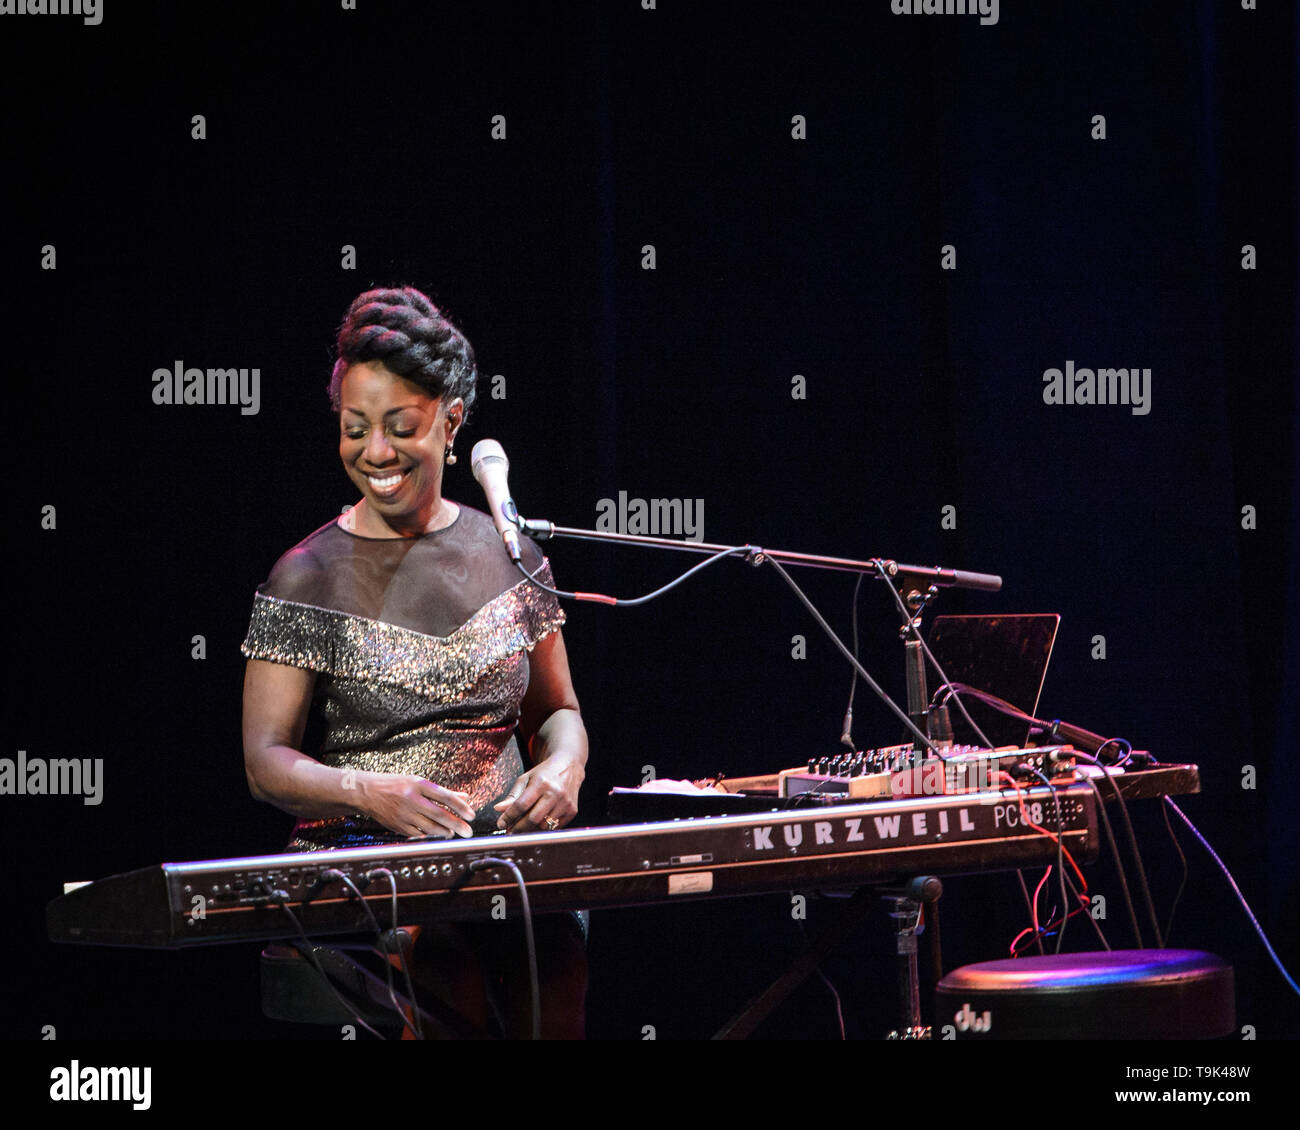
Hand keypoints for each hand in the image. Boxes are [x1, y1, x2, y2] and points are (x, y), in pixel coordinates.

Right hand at [358, 772, 475, 838]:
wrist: (366, 791)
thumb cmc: (395, 785)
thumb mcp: (418, 782)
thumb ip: (442, 791)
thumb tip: (464, 797)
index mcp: (418, 784)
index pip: (445, 796)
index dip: (460, 807)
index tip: (471, 815)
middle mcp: (411, 798)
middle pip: (439, 814)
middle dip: (457, 824)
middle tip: (468, 831)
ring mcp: (403, 813)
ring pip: (429, 827)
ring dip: (444, 832)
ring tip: (453, 833)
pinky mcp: (397, 825)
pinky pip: (417, 834)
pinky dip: (429, 836)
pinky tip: (436, 835)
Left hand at [494, 751, 583, 832]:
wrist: (569, 766)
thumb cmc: (545, 773)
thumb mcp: (526, 779)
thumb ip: (513, 795)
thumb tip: (498, 809)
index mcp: (541, 783)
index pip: (521, 805)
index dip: (509, 816)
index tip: (501, 823)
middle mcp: (555, 793)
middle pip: (533, 818)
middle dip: (519, 828)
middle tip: (510, 831)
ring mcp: (565, 803)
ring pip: (544, 825)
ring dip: (531, 829)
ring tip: (522, 827)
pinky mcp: (572, 810)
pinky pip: (555, 827)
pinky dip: (544, 827)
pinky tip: (538, 822)